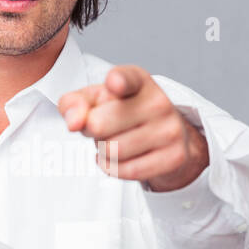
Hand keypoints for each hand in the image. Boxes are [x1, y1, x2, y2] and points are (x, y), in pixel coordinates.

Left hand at [58, 65, 208, 191]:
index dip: (118, 81)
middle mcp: (158, 101)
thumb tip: (73, 122)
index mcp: (138, 80)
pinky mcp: (174, 156)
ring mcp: (170, 129)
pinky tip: (117, 159)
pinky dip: (113, 168)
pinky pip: (127, 170)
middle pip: (100, 124)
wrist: (166, 137)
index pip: (127, 78)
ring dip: (103, 152)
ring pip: (113, 151)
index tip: (113, 83)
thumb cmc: (123, 114)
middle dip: (91, 132)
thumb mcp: (96, 101)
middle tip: (101, 129)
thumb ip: (74, 104)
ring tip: (114, 142)